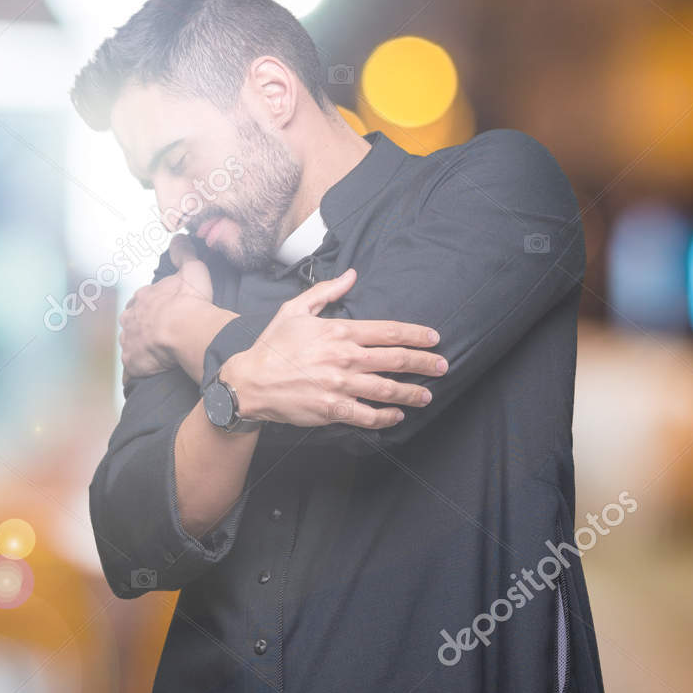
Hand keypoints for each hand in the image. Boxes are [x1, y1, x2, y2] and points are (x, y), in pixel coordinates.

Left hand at [119, 235, 214, 378]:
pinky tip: (144, 373)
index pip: (142, 300)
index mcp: (143, 298)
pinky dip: (136, 371)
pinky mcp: (132, 362)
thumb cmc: (189, 302)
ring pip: (129, 344)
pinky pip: (131, 370)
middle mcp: (130, 318)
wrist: (185, 330)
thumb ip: (184, 253)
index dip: (151, 306)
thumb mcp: (191, 270)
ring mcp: (129, 341)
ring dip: (138, 348)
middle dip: (140, 326)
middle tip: (157, 334)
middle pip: (131, 322)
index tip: (161, 311)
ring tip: (154, 354)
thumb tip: (179, 237)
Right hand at [221, 269, 447, 428]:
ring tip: (427, 395)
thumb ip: (326, 291)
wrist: (250, 381)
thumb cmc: (272, 345)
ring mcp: (340, 386)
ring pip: (387, 389)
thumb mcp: (294, 309)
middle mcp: (345, 358)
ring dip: (412, 393)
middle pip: (396, 360)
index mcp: (339, 332)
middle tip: (442, 366)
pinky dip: (386, 417)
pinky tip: (397, 416)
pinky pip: (368, 415)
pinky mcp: (333, 409)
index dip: (416, 335)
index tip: (433, 338)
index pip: (388, 332)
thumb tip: (351, 275)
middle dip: (424, 363)